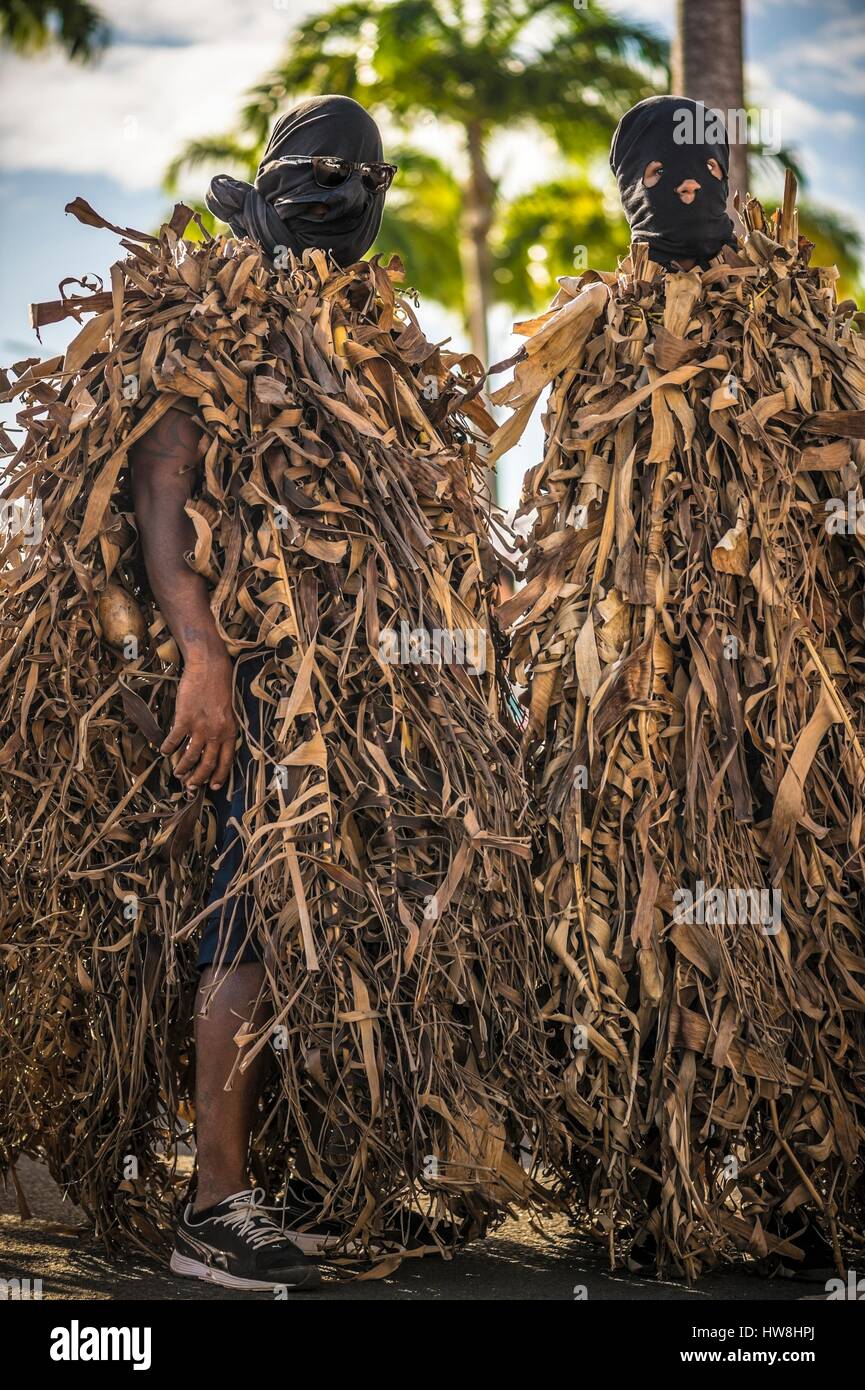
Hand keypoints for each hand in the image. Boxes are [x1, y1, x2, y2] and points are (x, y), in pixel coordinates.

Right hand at [162, 651, 237, 790]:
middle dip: (197, 779)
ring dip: (182, 768)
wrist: (209, 668)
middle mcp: (216, 733)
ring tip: (177, 773)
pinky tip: (164, 752)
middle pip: (207, 764)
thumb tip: (212, 747)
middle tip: (189, 786)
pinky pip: (174, 740)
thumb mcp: (228, 712)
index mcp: (229, 732)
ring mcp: (200, 727)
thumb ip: (222, 730)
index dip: (219, 776)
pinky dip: (168, 748)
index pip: (226, 761)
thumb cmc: (219, 688)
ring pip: (190, 756)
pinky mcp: (184, 719)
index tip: (213, 787)